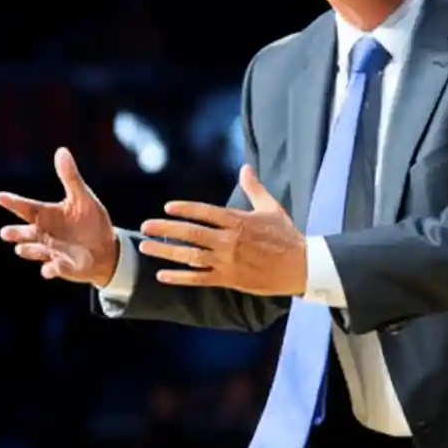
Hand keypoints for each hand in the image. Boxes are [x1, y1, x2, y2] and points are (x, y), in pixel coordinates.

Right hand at [0, 147, 118, 286]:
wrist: (106, 248)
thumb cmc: (91, 221)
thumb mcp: (83, 198)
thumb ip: (70, 177)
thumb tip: (62, 151)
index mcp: (47, 216)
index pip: (27, 207)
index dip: (13, 202)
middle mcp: (45, 234)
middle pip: (25, 233)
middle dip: (15, 234)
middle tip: (6, 232)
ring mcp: (52, 252)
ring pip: (35, 251)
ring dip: (29, 250)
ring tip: (21, 249)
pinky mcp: (62, 267)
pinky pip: (55, 269)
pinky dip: (52, 269)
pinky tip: (50, 269)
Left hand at [138, 165, 305, 296]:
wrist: (302, 266)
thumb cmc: (287, 236)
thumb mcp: (272, 208)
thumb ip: (254, 188)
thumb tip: (245, 168)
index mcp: (239, 221)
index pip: (206, 212)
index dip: (185, 209)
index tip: (167, 208)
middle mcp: (230, 241)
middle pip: (192, 233)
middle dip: (166, 229)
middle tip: (145, 226)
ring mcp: (228, 261)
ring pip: (191, 256)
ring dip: (166, 251)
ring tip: (146, 247)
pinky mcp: (230, 279)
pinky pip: (199, 279)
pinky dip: (180, 277)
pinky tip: (162, 275)